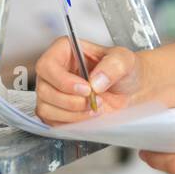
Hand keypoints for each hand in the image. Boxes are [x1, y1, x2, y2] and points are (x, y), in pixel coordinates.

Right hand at [34, 36, 149, 124]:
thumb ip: (113, 66)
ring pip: (46, 108)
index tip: (86, 88)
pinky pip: (51, 121)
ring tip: (94, 107)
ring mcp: (52, 91)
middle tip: (95, 100)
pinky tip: (87, 115)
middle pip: (44, 89)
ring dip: (73, 113)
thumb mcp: (124, 60)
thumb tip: (96, 80)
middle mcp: (55, 71)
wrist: (130, 90)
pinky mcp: (55, 110)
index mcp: (65, 50)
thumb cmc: (124, 70)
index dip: (63, 80)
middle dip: (71, 101)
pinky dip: (71, 122)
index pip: (47, 65)